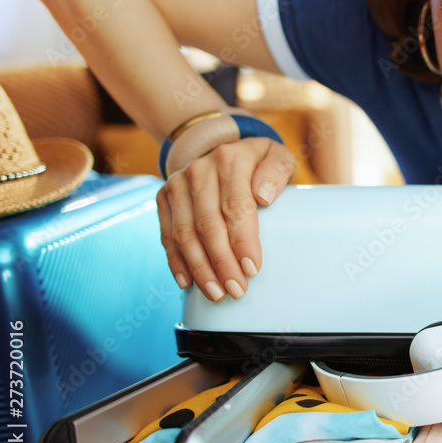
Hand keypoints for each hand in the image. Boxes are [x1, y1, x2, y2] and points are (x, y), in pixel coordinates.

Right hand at [157, 137, 295, 300]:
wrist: (220, 148)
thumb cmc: (257, 162)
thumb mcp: (277, 157)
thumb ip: (278, 171)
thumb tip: (263, 196)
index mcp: (229, 159)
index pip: (235, 206)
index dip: (242, 241)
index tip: (251, 269)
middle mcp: (199, 170)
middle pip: (208, 225)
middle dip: (222, 263)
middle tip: (236, 290)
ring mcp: (177, 184)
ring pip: (185, 234)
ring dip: (200, 269)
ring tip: (216, 294)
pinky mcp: (164, 198)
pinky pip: (167, 236)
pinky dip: (177, 262)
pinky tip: (188, 283)